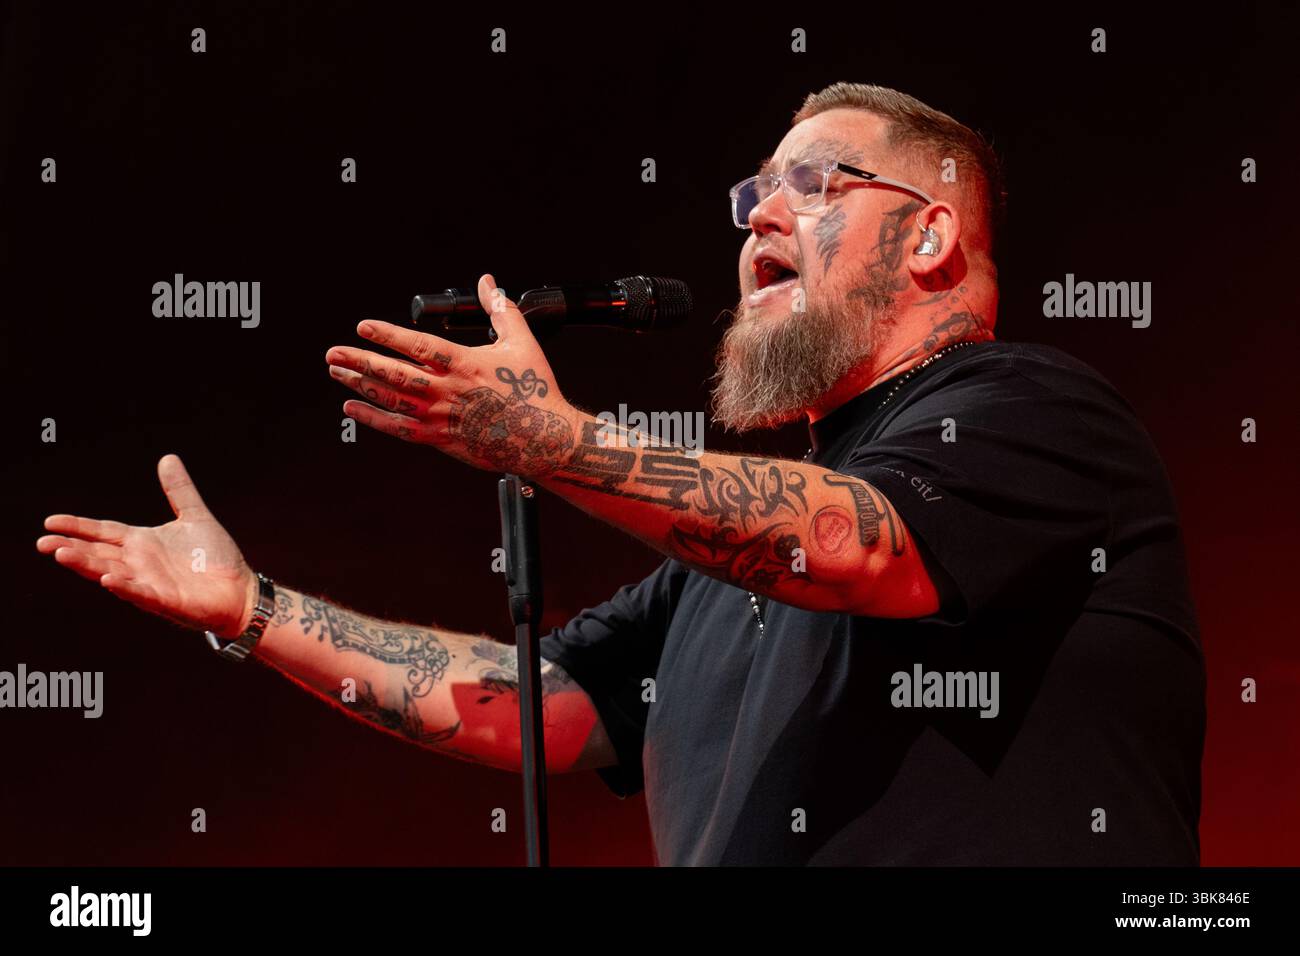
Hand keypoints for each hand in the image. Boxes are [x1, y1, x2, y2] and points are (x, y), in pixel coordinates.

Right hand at [35, 454, 257, 639]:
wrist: (241, 590)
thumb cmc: (215, 558)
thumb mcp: (195, 516)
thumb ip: (179, 490)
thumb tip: (168, 458)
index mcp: (143, 543)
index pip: (104, 532)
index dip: (79, 527)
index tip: (50, 521)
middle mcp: (140, 563)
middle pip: (98, 553)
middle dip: (71, 547)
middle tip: (42, 542)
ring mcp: (150, 583)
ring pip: (111, 573)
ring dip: (87, 565)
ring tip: (61, 554)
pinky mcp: (166, 601)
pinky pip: (141, 593)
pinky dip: (124, 586)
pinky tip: (107, 579)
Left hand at [325, 273, 580, 476]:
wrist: (544, 439)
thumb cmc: (535, 391)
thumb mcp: (521, 343)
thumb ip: (500, 309)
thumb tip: (489, 282)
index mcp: (465, 363)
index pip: (418, 345)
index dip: (388, 335)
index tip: (364, 326)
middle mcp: (447, 389)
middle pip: (394, 374)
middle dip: (360, 361)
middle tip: (334, 352)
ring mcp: (441, 415)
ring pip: (391, 399)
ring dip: (360, 385)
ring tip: (337, 372)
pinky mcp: (441, 439)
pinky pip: (399, 428)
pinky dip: (373, 419)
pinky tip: (352, 408)